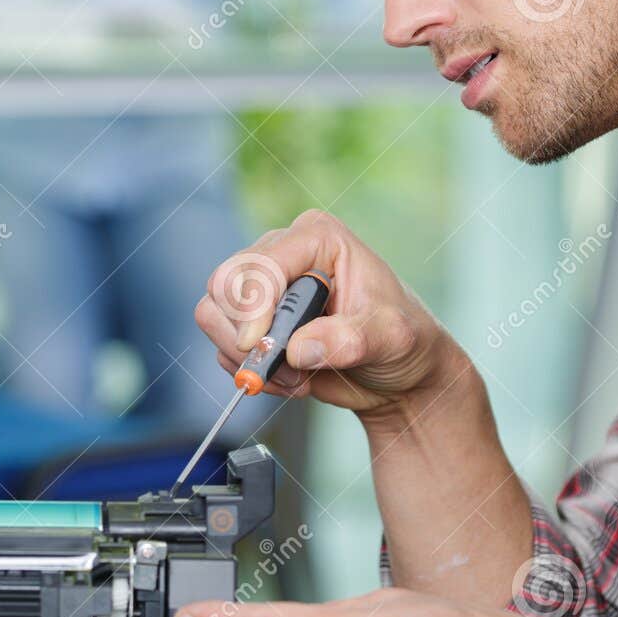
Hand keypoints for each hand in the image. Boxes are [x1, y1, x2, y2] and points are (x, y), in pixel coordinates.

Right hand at [194, 210, 467, 415]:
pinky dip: (249, 370)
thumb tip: (298, 349)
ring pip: (214, 314)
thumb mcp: (390, 337)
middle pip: (225, 284)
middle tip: (285, 365)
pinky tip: (290, 378)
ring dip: (248, 357)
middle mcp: (284, 253)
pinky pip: (223, 344)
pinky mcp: (254, 321)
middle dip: (248, 335)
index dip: (253, 306)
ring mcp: (265, 287)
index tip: (261, 346)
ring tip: (295, 376)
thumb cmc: (404, 340)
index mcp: (318, 238)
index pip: (260, 263)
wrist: (399, 372)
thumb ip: (349, 340)